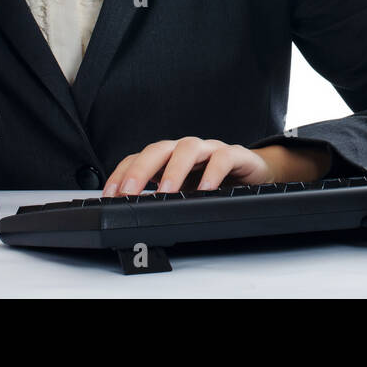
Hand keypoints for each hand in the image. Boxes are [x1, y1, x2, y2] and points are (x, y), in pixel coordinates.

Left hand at [102, 137, 328, 196]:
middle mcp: (187, 150)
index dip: (122, 173)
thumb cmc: (216, 184)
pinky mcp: (236, 155)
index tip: (110, 195)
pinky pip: (224, 157)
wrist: (256, 176)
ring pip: (189, 148)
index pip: (139, 158)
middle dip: (141, 169)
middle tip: (129, 192)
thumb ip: (162, 200)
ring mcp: (211, 149)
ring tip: (165, 192)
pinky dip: (213, 172)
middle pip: (159, 148)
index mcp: (170, 158)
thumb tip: (132, 219)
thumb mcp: (184, 194)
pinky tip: (205, 190)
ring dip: (174, 169)